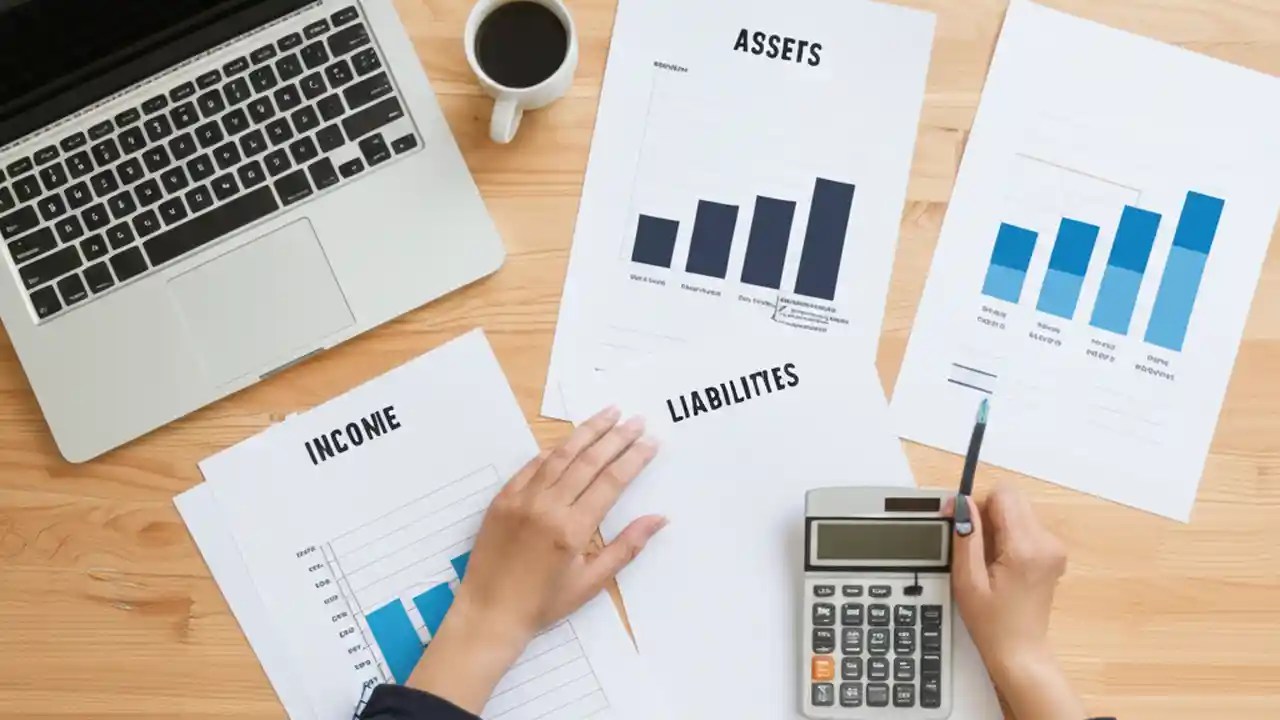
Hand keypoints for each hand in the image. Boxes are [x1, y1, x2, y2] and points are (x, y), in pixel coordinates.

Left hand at [407, 407, 664, 711]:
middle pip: (589, 461)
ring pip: (560, 455)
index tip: (650, 442)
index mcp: (573, 529)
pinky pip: (532, 466)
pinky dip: (553, 451)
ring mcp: (522, 499)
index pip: (611, 481)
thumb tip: (659, 519)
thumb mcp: (592, 582)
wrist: (489, 612)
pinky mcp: (503, 499)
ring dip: (586, 432)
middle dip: (616, 437)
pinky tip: (569, 440)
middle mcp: (548, 506)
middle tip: (636, 420)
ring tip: (608, 414)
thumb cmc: (544, 603)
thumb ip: (626, 547)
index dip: (633, 458)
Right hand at [946, 485, 1084, 719]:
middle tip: (970, 543)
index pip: (1003, 494)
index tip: (960, 521)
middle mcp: (1047, 542)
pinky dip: (1007, 535)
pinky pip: (1024, 526)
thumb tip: (962, 503)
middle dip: (986, 513)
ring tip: (986, 558)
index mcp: (1026, 548)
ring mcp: (1053, 547)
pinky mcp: (1052, 552)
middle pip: (1012, 499)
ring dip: (997, 525)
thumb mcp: (967, 579)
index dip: (977, 502)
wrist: (1020, 650)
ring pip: (1017, 511)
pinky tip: (999, 562)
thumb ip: (966, 536)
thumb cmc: (991, 622)